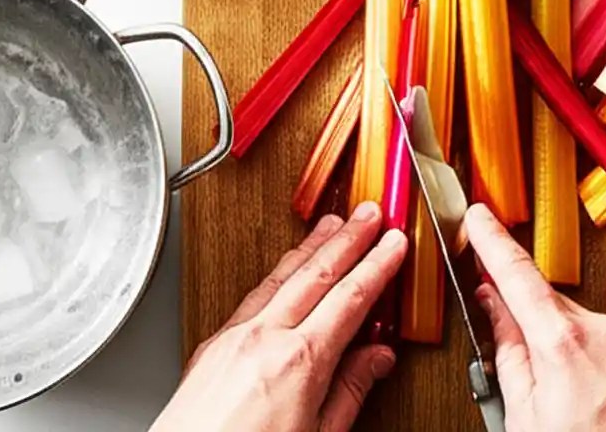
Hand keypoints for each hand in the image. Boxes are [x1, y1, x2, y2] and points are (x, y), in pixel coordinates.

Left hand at [151, 201, 407, 431]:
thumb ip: (349, 391)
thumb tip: (376, 360)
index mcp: (299, 362)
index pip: (350, 297)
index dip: (377, 266)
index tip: (394, 244)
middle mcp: (263, 339)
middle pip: (316, 274)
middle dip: (348, 239)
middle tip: (369, 213)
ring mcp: (232, 339)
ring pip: (281, 277)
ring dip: (311, 247)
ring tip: (331, 225)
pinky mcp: (210, 348)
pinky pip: (253, 296)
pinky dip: (278, 274)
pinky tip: (287, 269)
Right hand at [464, 204, 605, 430]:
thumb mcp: (524, 417)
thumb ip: (508, 354)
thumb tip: (494, 312)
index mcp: (563, 341)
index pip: (517, 274)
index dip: (491, 241)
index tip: (477, 217)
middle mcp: (604, 329)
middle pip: (548, 306)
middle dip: (527, 324)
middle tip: (511, 362)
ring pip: (579, 328)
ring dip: (562, 352)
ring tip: (563, 406)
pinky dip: (591, 362)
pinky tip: (590, 401)